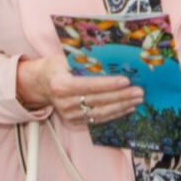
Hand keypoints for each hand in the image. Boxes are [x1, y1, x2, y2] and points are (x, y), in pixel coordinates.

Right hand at [17, 56, 141, 126]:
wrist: (41, 84)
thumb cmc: (57, 67)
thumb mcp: (65, 58)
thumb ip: (84, 60)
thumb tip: (112, 58)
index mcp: (60, 84)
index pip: (88, 85)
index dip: (108, 84)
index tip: (126, 81)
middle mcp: (63, 102)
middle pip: (98, 101)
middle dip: (121, 96)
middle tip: (139, 91)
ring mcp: (69, 115)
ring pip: (100, 113)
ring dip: (121, 106)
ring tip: (137, 99)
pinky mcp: (74, 122)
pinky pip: (98, 119)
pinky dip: (114, 114)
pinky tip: (127, 107)